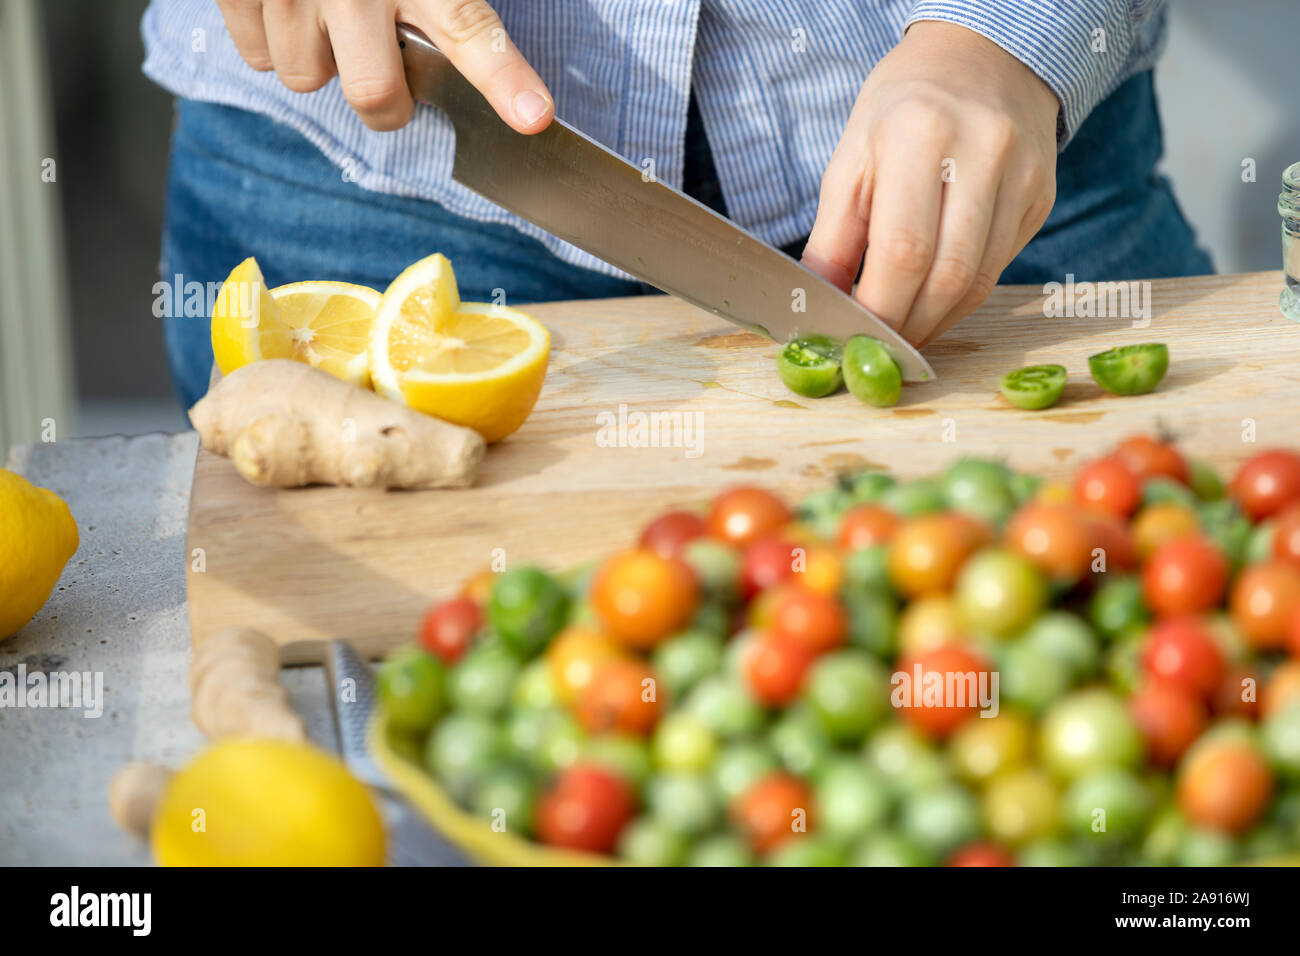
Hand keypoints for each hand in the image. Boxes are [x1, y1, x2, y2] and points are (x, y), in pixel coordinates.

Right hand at [215, 0, 552, 132]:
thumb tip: (473, 16)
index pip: (470, 29)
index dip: (505, 78)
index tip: (534, 115)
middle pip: (375, 95)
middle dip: (388, 102)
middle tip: (393, 74)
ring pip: (306, 79)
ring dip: (322, 62)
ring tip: (330, 16)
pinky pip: (259, 57)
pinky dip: (275, 41)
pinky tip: (290, 6)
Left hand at [802, 21, 1059, 345]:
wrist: (983, 57)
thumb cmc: (903, 108)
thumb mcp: (852, 157)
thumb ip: (833, 236)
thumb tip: (817, 305)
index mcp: (921, 132)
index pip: (903, 250)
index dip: (878, 309)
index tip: (853, 338)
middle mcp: (983, 151)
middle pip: (948, 275)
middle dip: (908, 326)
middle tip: (877, 349)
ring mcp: (1023, 176)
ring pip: (980, 281)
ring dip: (936, 322)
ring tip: (902, 334)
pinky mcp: (1041, 197)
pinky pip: (999, 267)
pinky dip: (960, 297)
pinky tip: (933, 302)